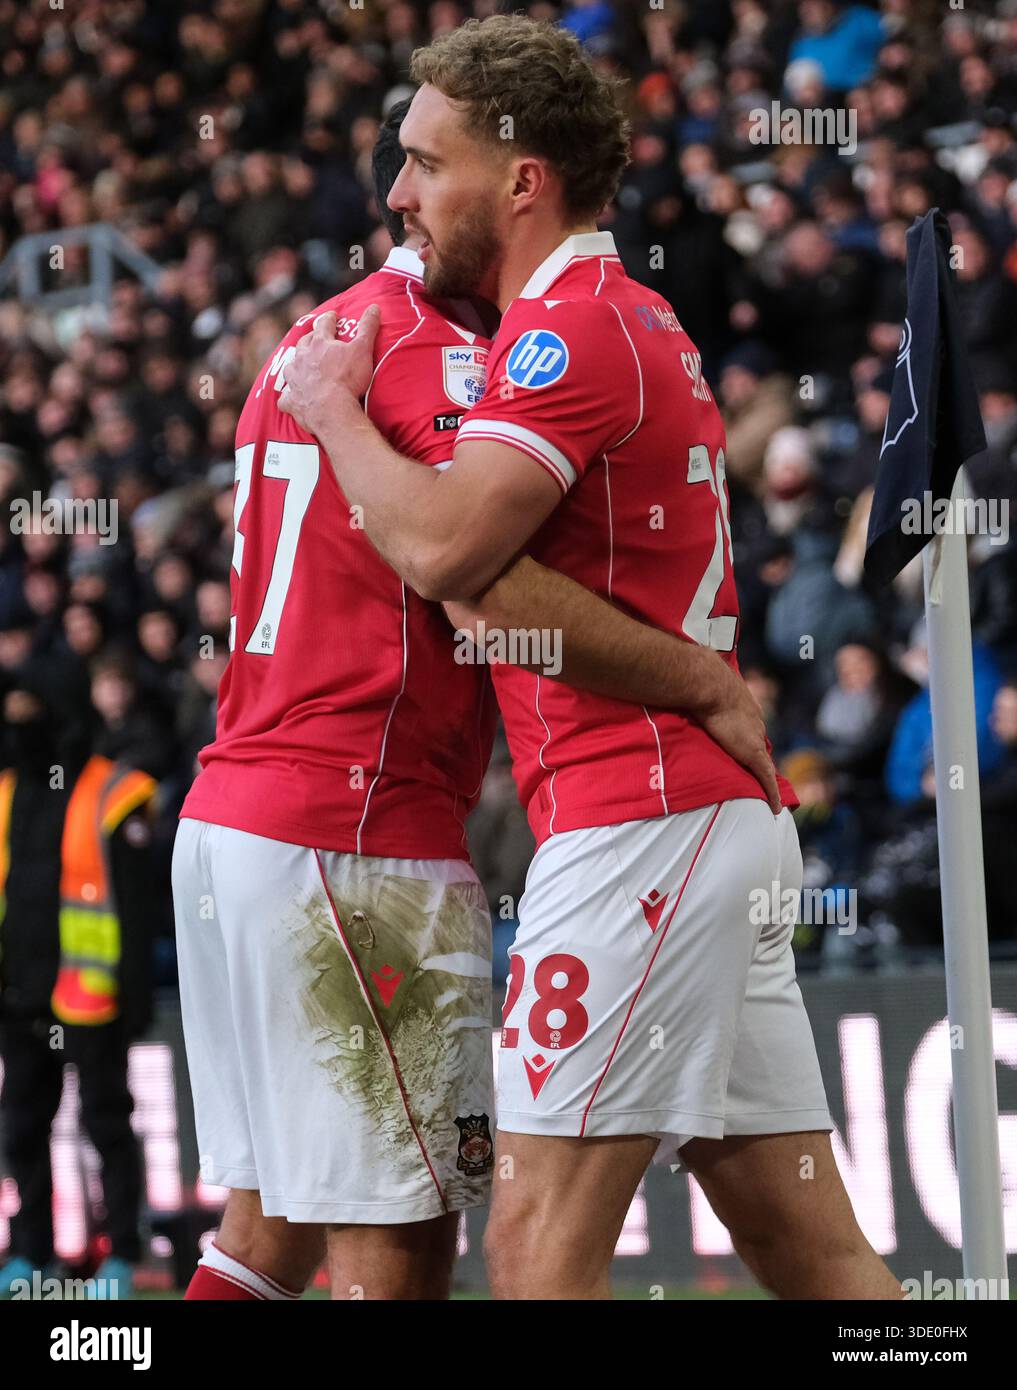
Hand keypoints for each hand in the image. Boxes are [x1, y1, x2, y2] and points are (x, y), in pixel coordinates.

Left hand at [278, 305, 380, 436]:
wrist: (331, 409)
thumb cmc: (348, 378)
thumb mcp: (363, 349)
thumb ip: (367, 327)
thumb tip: (374, 306)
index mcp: (319, 343)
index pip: (325, 324)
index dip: (330, 319)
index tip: (333, 316)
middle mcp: (302, 358)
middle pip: (303, 343)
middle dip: (310, 339)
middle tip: (314, 338)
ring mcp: (294, 379)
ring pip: (290, 367)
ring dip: (295, 365)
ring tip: (299, 365)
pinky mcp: (292, 400)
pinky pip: (285, 398)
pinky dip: (288, 398)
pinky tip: (291, 399)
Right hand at [695, 656, 782, 814]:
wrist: (709, 685)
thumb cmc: (701, 683)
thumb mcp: (703, 689)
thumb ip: (699, 693)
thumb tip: (681, 689)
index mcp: (746, 709)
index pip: (751, 730)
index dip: (748, 741)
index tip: (745, 750)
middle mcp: (755, 723)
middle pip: (759, 746)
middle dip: (759, 760)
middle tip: (757, 777)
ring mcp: (755, 738)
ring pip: (765, 764)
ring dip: (766, 778)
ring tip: (767, 793)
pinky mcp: (753, 753)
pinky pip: (766, 778)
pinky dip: (771, 793)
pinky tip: (774, 807)